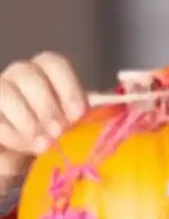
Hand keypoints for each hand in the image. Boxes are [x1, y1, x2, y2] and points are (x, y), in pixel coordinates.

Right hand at [0, 53, 87, 181]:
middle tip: (59, 132)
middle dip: (47, 105)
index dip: (67, 87)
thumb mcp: (73, 123)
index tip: (79, 114)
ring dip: (27, 119)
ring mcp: (0, 91)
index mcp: (45, 74)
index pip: (54, 63)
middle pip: (29, 74)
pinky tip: (27, 146)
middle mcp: (19, 77)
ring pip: (5, 91)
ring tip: (43, 144)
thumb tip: (108, 114)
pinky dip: (12, 134)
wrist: (26, 155)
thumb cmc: (55, 134)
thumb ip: (83, 115)